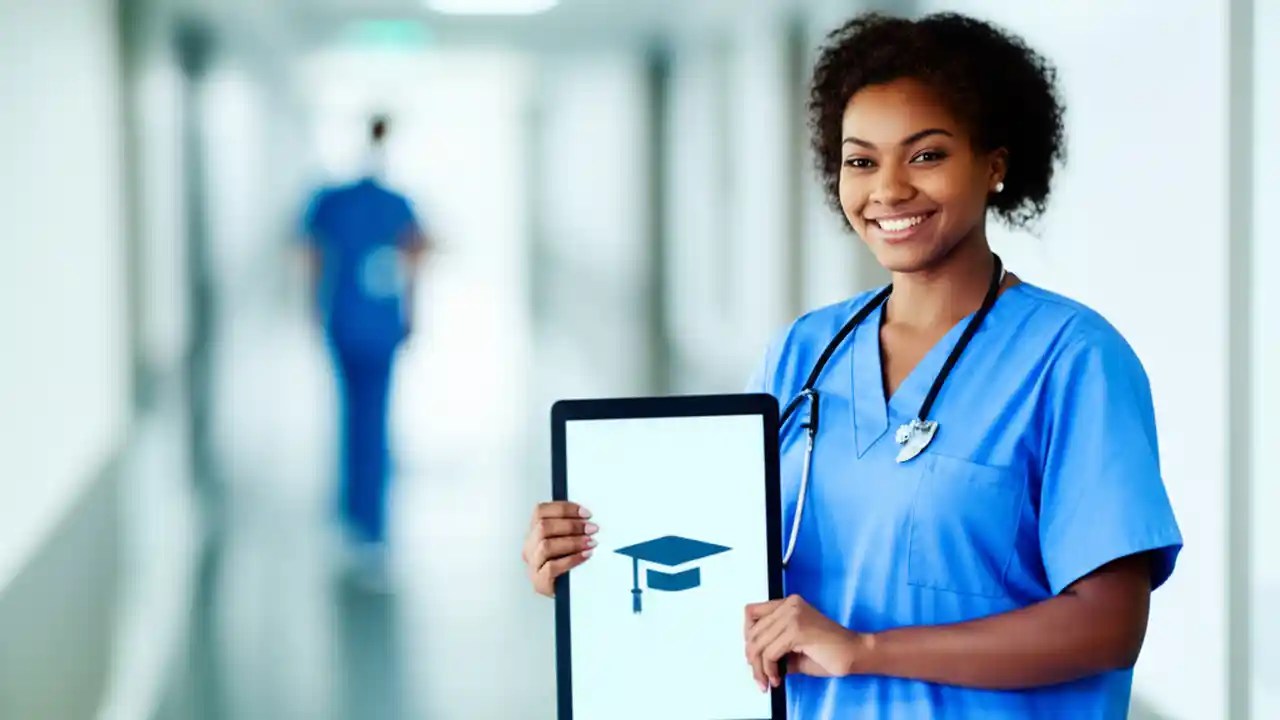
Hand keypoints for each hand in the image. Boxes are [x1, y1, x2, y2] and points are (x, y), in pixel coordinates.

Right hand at [521, 501, 597, 596]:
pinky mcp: (539, 582)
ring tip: (590, 542)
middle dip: (571, 525)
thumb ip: (571, 527)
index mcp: (534, 532)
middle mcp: (530, 547)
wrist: (570, 595)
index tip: (585, 513)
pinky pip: (552, 567)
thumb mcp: (568, 542)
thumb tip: (587, 516)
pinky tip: (585, 556)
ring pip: (546, 546)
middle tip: (591, 528)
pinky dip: (571, 559)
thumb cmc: (570, 565)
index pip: (540, 511)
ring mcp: (533, 566)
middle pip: (543, 527)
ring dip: (572, 542)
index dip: (563, 509)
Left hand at [744, 595, 864, 690]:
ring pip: (758, 644)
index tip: (753, 654)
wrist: (855, 654)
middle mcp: (789, 605)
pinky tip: (777, 678)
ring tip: (767, 681)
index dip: (747, 635)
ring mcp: (793, 615)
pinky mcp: (797, 630)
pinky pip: (770, 653)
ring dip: (759, 668)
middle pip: (753, 631)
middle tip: (758, 676)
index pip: (752, 613)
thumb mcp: (794, 648)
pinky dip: (769, 670)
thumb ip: (774, 647)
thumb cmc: (831, 652)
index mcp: (789, 604)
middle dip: (752, 658)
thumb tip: (754, 659)